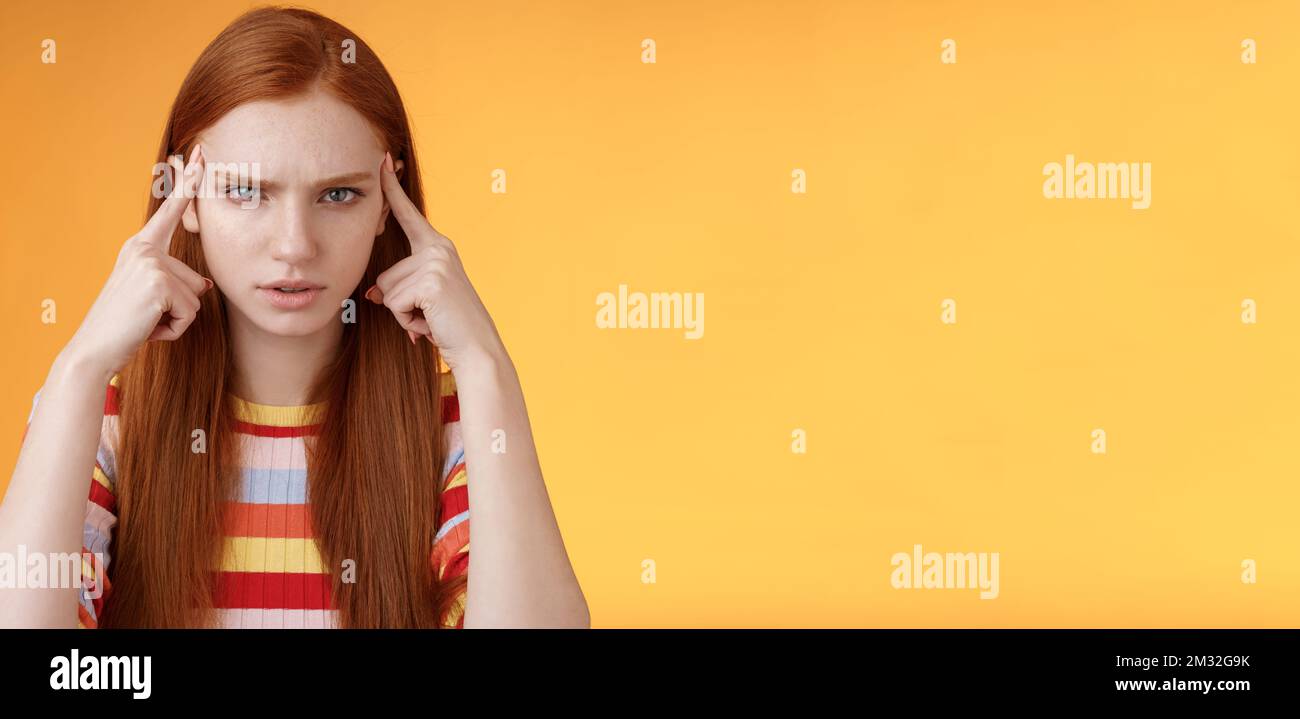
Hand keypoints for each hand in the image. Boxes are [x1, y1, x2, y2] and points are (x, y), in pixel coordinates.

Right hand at [64, 144, 213, 377]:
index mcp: (141, 247)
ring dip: (175, 320)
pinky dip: (174, 329)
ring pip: (195, 299)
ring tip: (145, 321)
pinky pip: (190, 313)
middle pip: (196, 282)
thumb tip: (207, 285)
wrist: (96, 347)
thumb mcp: (153, 297)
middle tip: (144, 315)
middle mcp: (144, 249)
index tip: (198, 154)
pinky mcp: (158, 283)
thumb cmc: (125, 325)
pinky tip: (149, 328)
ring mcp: (150, 264)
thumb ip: (177, 283)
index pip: (170, 211)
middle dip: (179, 308)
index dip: (187, 182)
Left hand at [366, 151, 503, 371]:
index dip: (392, 188)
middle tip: (430, 314)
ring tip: (431, 319)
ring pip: (387, 291)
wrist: (478, 348)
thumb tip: (372, 294)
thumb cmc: (451, 326)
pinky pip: (394, 303)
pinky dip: (407, 321)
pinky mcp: (431, 281)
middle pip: (385, 274)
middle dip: (399, 303)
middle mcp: (438, 249)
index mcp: (438, 247)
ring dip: (403, 314)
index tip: (384, 160)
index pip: (408, 214)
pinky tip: (430, 324)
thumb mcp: (421, 301)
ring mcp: (435, 262)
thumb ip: (398, 288)